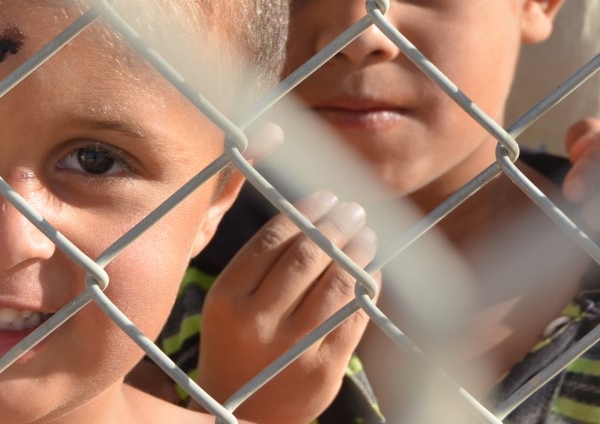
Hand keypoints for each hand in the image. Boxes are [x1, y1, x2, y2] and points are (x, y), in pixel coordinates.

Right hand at [197, 192, 378, 423]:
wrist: (242, 414)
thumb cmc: (237, 345)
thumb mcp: (228, 304)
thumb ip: (260, 264)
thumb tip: (314, 214)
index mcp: (227, 300)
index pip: (273, 240)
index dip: (306, 212)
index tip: (326, 197)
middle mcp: (258, 322)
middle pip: (308, 256)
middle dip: (337, 226)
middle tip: (354, 211)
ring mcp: (293, 348)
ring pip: (337, 283)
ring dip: (358, 251)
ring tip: (367, 236)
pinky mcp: (324, 369)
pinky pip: (354, 317)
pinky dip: (367, 287)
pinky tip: (371, 272)